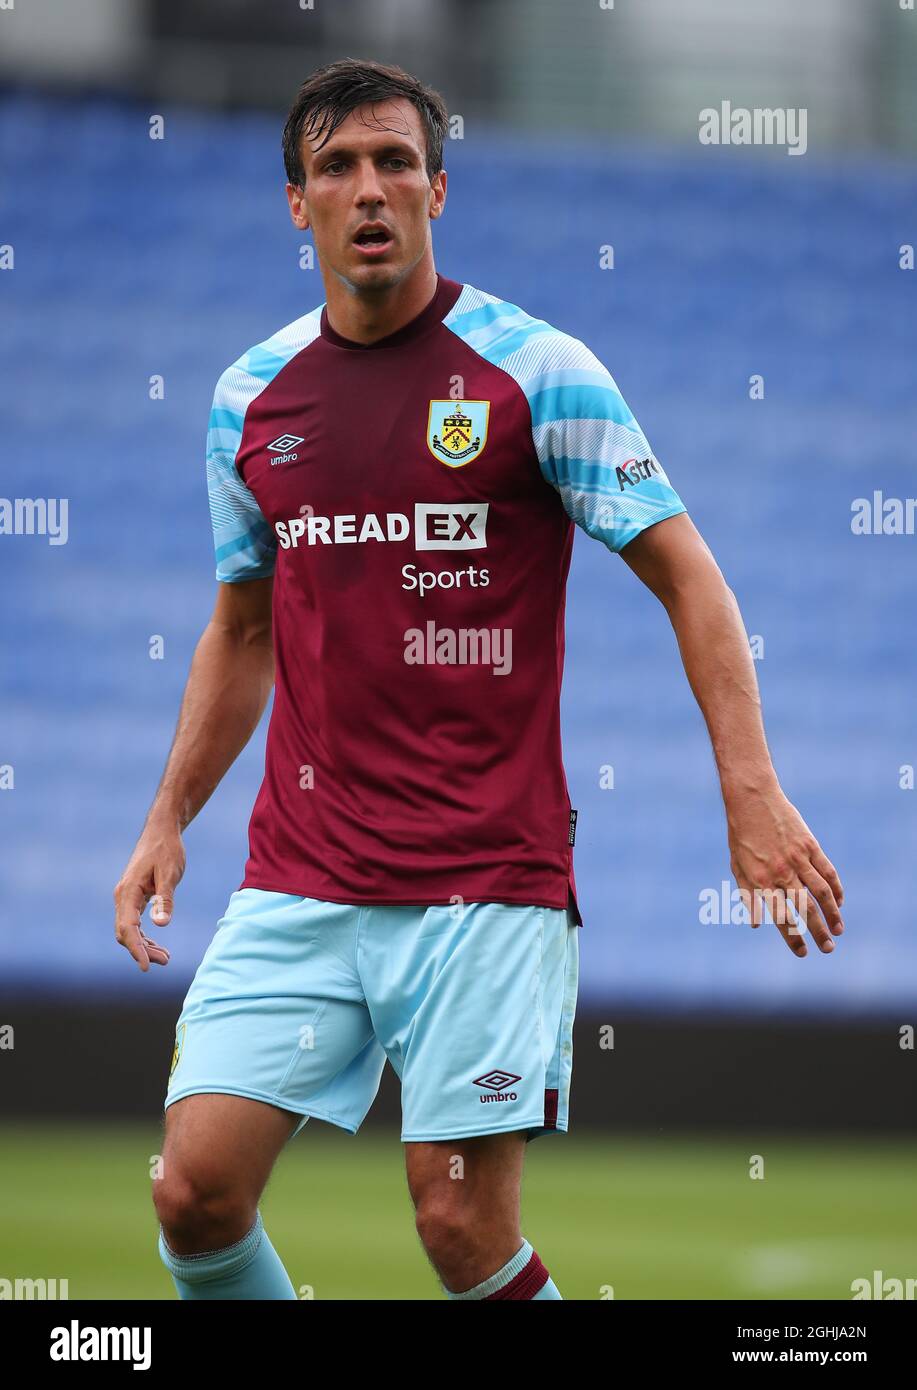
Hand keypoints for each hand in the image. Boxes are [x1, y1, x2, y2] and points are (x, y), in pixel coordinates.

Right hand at [113, 818, 185, 970]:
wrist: (161, 831)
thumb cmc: (167, 850)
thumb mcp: (170, 873)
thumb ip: (165, 899)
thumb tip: (161, 925)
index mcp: (128, 892)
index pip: (128, 928)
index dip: (136, 949)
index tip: (146, 966)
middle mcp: (123, 896)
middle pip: (126, 932)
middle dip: (142, 950)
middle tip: (165, 961)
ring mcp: (127, 897)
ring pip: (130, 930)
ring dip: (145, 946)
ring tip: (166, 958)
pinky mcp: (134, 897)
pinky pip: (135, 923)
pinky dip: (145, 936)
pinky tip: (158, 946)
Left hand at [726, 786, 843, 957]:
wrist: (751, 799)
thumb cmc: (741, 835)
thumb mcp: (737, 866)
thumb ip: (747, 896)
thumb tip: (755, 925)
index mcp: (760, 881)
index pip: (781, 917)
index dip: (793, 938)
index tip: (803, 953)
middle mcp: (780, 873)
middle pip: (805, 909)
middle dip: (818, 932)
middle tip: (828, 948)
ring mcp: (797, 858)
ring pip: (821, 892)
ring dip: (833, 913)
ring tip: (839, 929)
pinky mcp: (810, 845)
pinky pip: (827, 871)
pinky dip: (836, 888)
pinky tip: (840, 901)